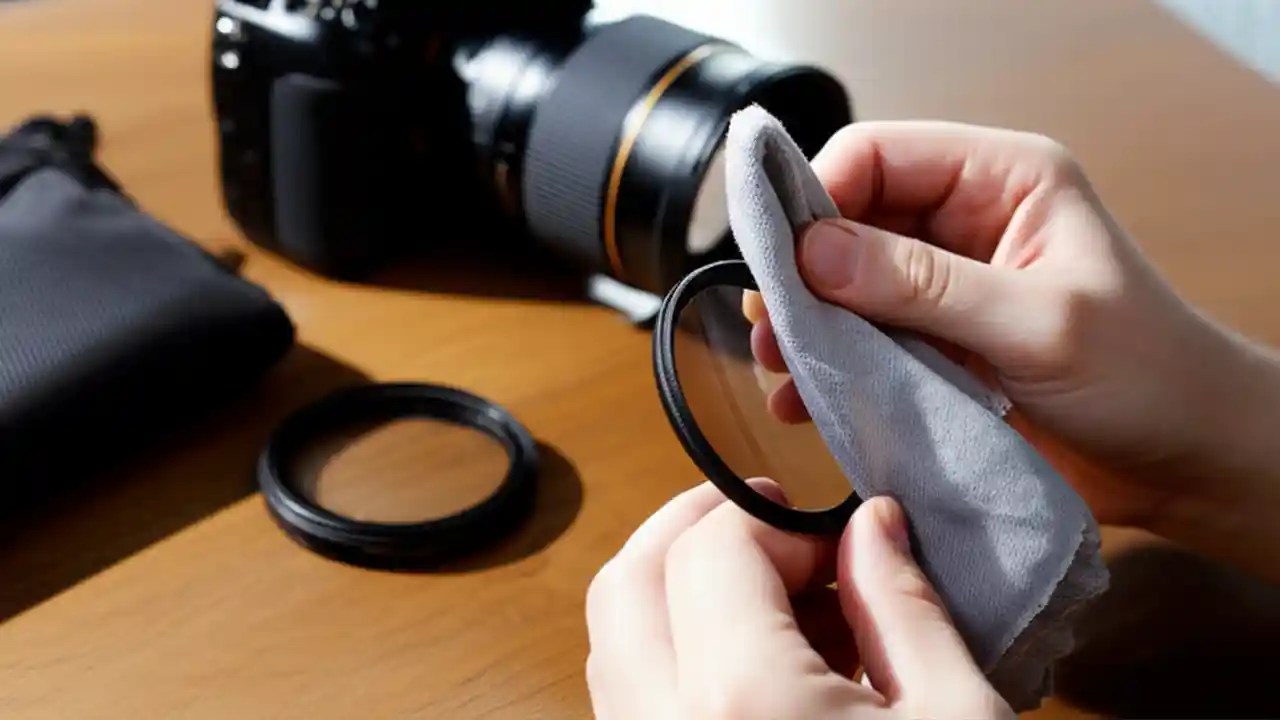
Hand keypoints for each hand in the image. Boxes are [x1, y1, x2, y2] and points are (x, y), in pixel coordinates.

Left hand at [585, 480, 1013, 719]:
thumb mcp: (956, 716)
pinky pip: (627, 693)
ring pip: (613, 637)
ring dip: (675, 587)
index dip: (780, 523)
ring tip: (771, 594)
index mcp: (742, 702)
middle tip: (774, 527)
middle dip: (696, 529)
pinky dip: (670, 650)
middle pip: (627, 580)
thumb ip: (904, 604)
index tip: (837, 538)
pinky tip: (753, 659)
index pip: (715, 548)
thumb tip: (872, 523)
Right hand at [745, 121, 1279, 544]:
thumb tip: (815, 253)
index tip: (783, 263)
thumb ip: (925, 286)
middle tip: (771, 327)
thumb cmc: (1146, 375)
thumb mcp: (1038, 323)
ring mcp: (945, 286)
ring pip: (845, 285)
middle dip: (803, 272)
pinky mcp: (934, 343)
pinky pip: (861, 340)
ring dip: (809, 324)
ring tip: (783, 369)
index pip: (878, 155)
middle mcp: (965, 221)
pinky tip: (806, 401)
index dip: (819, 196)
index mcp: (1001, 178)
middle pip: (850, 219)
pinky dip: (830, 367)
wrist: (1185, 461)